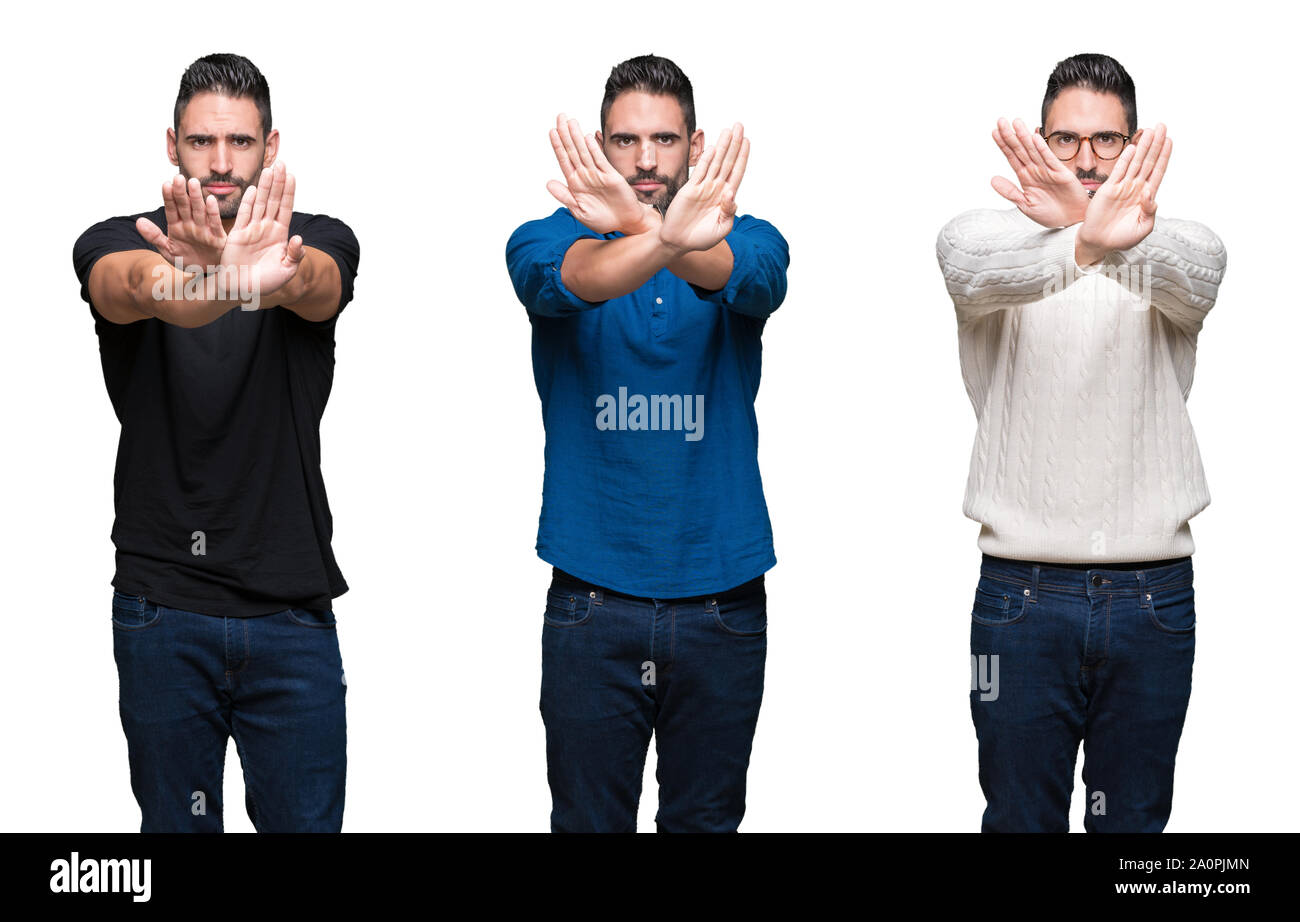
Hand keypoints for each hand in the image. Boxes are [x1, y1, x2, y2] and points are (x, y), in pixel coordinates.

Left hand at [136, 175, 226, 269]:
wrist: (207, 274)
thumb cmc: (188, 261)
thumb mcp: (168, 251)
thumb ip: (154, 236)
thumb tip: (139, 222)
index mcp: (177, 226)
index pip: (171, 208)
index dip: (168, 197)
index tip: (165, 184)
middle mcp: (191, 225)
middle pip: (185, 206)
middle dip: (181, 192)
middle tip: (178, 178)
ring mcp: (204, 230)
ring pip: (199, 211)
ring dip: (196, 197)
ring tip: (192, 183)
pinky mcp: (217, 237)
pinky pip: (215, 223)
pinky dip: (213, 212)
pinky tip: (210, 200)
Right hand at [221, 161, 303, 298]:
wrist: (243, 290)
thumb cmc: (266, 283)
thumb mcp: (287, 270)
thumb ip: (295, 255)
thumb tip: (299, 238)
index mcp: (280, 235)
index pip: (286, 208)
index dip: (289, 192)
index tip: (292, 175)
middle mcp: (266, 228)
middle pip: (273, 200)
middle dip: (277, 182)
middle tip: (281, 163)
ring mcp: (252, 229)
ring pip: (259, 203)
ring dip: (264, 187)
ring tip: (269, 170)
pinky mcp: (238, 234)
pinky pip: (244, 215)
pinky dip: (248, 202)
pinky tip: (252, 189)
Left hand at [545, 113, 658, 234]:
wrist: (624, 224)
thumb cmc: (603, 219)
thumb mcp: (579, 211)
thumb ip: (564, 197)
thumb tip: (548, 183)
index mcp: (575, 183)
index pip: (564, 160)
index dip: (558, 146)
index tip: (552, 131)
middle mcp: (586, 175)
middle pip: (573, 151)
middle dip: (566, 134)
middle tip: (560, 116)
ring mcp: (598, 174)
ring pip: (585, 152)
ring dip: (577, 137)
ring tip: (571, 122)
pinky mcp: (611, 176)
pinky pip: (600, 161)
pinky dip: (594, 149)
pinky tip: (587, 138)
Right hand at [659, 122, 748, 252]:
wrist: (679, 241)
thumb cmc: (702, 237)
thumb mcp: (722, 228)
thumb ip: (729, 212)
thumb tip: (731, 193)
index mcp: (726, 197)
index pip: (737, 172)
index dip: (742, 157)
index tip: (747, 141)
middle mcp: (715, 188)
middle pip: (728, 162)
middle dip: (734, 144)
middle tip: (739, 126)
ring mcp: (703, 187)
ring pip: (715, 162)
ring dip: (722, 146)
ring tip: (728, 130)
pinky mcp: (690, 189)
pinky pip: (700, 171)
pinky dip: (706, 159)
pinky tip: (713, 148)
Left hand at [990, 118, 1090, 227]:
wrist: (1070, 222)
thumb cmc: (1050, 213)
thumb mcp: (1025, 205)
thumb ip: (1010, 192)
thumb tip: (992, 180)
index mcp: (1025, 177)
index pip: (1012, 157)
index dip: (1003, 144)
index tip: (994, 131)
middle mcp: (1035, 170)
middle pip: (1020, 149)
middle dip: (1010, 135)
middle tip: (1001, 121)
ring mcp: (1048, 170)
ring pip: (1033, 150)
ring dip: (1024, 136)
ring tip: (1015, 123)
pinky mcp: (1061, 173)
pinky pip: (1049, 159)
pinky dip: (1042, 148)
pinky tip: (1034, 137)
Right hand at [1077, 123, 1170, 259]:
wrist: (1099, 242)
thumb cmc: (1122, 238)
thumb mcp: (1144, 228)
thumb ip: (1151, 211)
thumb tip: (1151, 194)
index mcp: (1146, 196)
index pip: (1158, 171)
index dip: (1164, 156)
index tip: (1169, 140)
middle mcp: (1135, 187)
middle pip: (1148, 161)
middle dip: (1156, 144)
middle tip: (1162, 126)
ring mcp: (1122, 186)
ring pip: (1135, 162)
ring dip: (1143, 146)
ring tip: (1150, 131)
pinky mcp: (1108, 189)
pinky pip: (1118, 171)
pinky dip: (1125, 160)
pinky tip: (1132, 148)